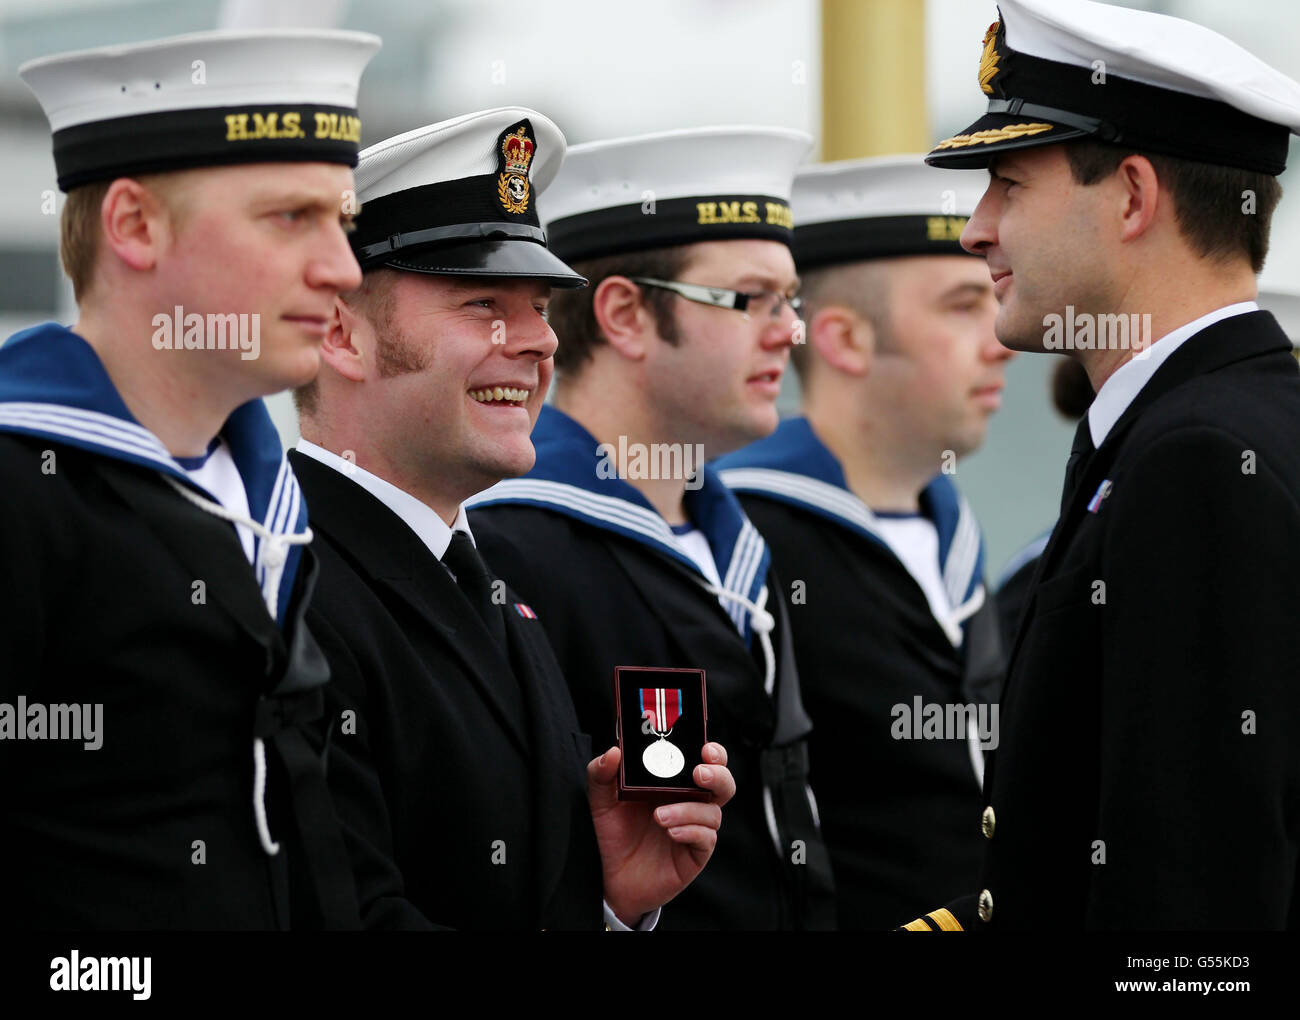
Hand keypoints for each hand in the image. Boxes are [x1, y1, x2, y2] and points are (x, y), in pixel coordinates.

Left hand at [587, 741, 734, 926]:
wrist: (613, 877)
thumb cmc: (615, 833)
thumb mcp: (602, 800)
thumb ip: (601, 773)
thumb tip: (613, 752)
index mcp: (675, 783)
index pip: (706, 760)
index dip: (714, 752)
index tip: (705, 748)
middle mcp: (691, 802)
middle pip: (723, 783)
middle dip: (718, 775)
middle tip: (698, 774)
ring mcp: (696, 827)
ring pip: (713, 812)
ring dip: (689, 810)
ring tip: (659, 816)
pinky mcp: (696, 853)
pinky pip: (706, 838)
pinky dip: (691, 831)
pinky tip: (671, 832)